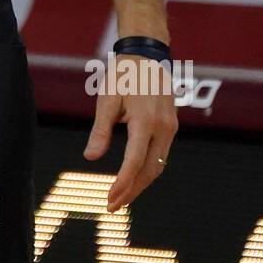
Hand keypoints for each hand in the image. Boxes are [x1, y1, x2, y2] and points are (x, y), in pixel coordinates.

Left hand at [83, 54, 178, 211]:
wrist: (147, 55)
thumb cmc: (123, 75)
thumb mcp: (107, 99)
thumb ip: (101, 130)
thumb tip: (91, 157)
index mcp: (145, 120)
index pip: (135, 161)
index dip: (123, 183)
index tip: (110, 199)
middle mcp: (163, 127)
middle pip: (150, 170)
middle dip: (131, 190)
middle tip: (112, 206)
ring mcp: (171, 127)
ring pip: (158, 165)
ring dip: (140, 183)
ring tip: (121, 197)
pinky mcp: (172, 126)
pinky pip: (161, 154)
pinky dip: (147, 169)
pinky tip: (133, 178)